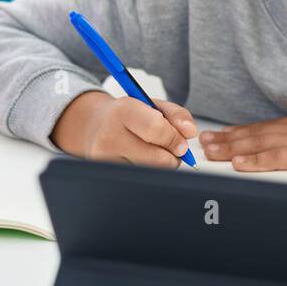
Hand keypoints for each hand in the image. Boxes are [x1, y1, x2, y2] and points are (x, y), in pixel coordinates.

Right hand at [52, 91, 196, 167]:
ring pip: (151, 173)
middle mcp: (110, 135)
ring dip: (161, 166)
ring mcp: (105, 158)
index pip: (155, 129)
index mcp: (123, 110)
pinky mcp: (106, 174)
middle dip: (172, 157)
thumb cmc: (129, 116)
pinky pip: (140, 180)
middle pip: (157, 158)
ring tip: (152, 152)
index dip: (174, 139)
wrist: (96, 126)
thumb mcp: (153, 105)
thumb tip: (190, 132)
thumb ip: (177, 115)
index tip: (182, 144)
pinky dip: (148, 172)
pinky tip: (140, 161)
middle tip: (171, 150)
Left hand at [200, 108, 286, 173]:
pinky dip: (253, 159)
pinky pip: (274, 158)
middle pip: (255, 133)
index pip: (266, 129)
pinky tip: (236, 162)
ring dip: (231, 147)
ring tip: (209, 152)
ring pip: (257, 143)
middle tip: (204, 142)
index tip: (223, 135)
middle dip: (227, 138)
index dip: (241, 132)